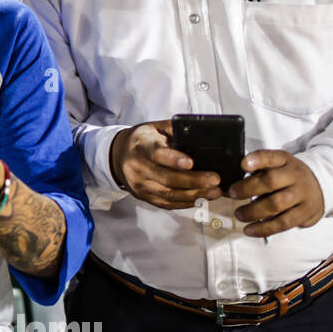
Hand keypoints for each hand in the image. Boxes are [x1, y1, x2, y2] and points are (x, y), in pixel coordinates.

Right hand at [109, 120, 223, 208]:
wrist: (118, 155)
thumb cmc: (141, 140)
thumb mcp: (155, 127)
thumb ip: (174, 128)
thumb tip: (199, 132)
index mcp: (141, 145)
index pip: (157, 154)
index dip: (174, 159)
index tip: (191, 162)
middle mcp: (138, 167)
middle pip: (166, 178)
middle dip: (194, 181)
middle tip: (214, 179)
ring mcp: (139, 185)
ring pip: (169, 194)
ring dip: (194, 195)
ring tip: (214, 192)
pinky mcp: (143, 196)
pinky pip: (166, 204)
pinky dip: (185, 203)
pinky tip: (201, 199)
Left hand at [228, 150, 324, 237]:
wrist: (319, 186)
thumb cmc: (287, 177)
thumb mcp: (275, 166)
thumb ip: (254, 173)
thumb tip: (224, 188)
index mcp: (285, 161)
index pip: (271, 157)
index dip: (257, 160)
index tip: (243, 164)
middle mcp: (294, 176)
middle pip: (271, 181)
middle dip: (247, 189)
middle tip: (232, 194)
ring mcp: (301, 195)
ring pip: (276, 204)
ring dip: (253, 212)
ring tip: (239, 214)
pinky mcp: (304, 213)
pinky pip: (283, 223)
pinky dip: (264, 228)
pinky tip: (250, 230)